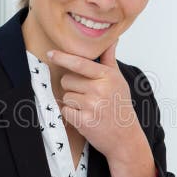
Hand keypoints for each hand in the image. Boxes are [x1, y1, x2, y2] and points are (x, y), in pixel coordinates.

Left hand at [47, 40, 156, 176]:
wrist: (125, 137)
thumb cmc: (120, 106)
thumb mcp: (119, 80)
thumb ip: (110, 59)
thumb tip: (112, 39)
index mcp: (108, 77)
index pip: (80, 63)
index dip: (63, 57)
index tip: (50, 53)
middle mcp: (100, 89)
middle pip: (67, 80)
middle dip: (72, 87)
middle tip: (87, 96)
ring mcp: (92, 106)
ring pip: (66, 96)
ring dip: (72, 102)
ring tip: (88, 107)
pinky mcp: (84, 121)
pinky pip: (65, 110)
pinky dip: (71, 114)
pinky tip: (85, 117)